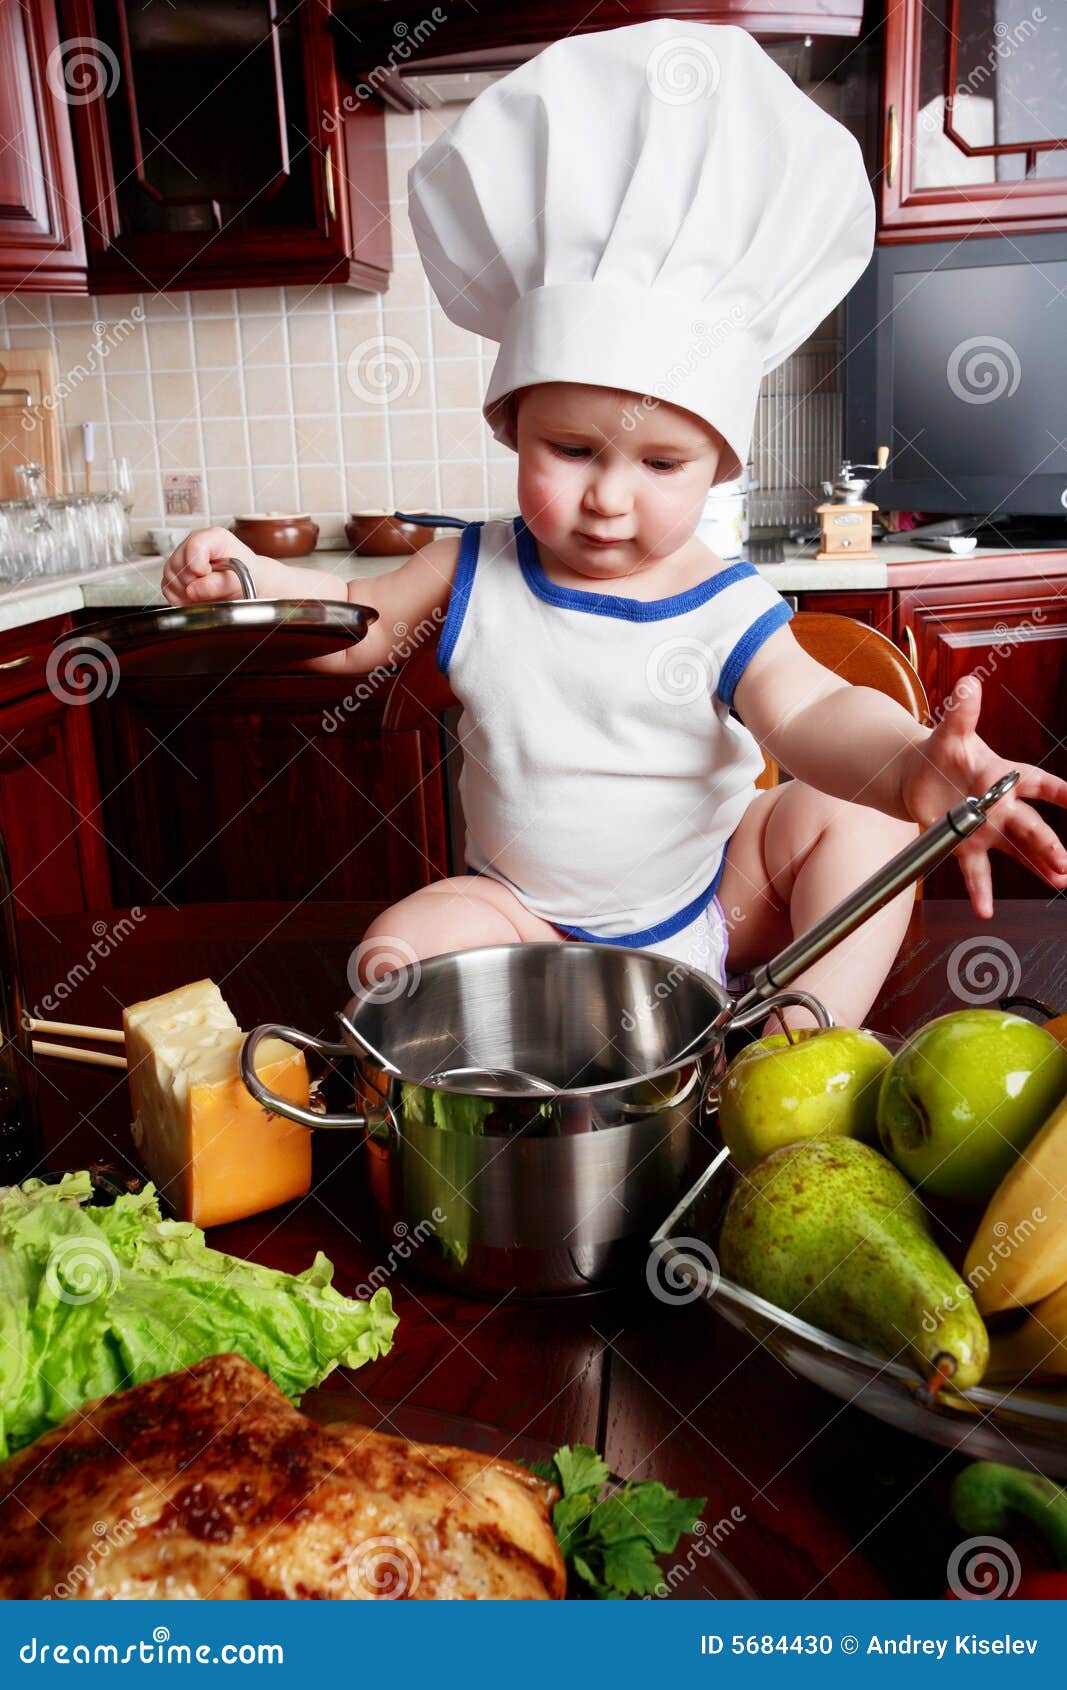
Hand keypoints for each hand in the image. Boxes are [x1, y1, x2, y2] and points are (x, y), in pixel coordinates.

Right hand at [161, 527, 262, 605]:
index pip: (194, 546)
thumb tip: (191, 591)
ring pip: (170, 577)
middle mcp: (193, 544)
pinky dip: (180, 598)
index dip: (197, 566)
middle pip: (177, 564)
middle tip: (212, 588)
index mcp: (214, 537)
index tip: (207, 574)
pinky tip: (196, 597)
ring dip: (186, 593)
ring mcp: (181, 557)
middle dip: (193, 583)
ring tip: (206, 593)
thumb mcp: (239, 580)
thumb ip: (216, 585)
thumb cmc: (248, 575)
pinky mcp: (174, 573)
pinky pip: (167, 588)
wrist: (249, 582)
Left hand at [899, 672, 1066, 917]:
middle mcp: (1003, 807)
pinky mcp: (966, 846)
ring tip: (1057, 882)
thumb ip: (962, 710)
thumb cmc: (941, 752)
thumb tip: (968, 683)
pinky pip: (976, 872)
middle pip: (1030, 826)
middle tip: (1064, 860)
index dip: (1061, 792)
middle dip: (1048, 843)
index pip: (1040, 783)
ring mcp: (988, 830)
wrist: (917, 777)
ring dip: (1036, 866)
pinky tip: (985, 910)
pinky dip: (980, 891)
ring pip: (1016, 851)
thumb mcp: (949, 731)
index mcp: (1005, 777)